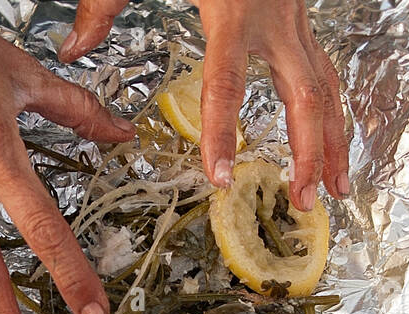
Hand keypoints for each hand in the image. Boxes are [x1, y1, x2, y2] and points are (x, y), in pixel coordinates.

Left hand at [60, 0, 349, 209]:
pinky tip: (333, 145)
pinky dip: (332, 111)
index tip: (220, 175)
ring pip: (326, 86)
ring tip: (335, 188)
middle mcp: (274, 16)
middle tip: (303, 199)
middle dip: (307, 151)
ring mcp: (295, 17)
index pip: (227, 84)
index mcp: (233, 9)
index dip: (224, 134)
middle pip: (301, 96)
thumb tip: (73, 47)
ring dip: (333, 140)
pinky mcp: (301, 18)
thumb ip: (104, 4)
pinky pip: (324, 70)